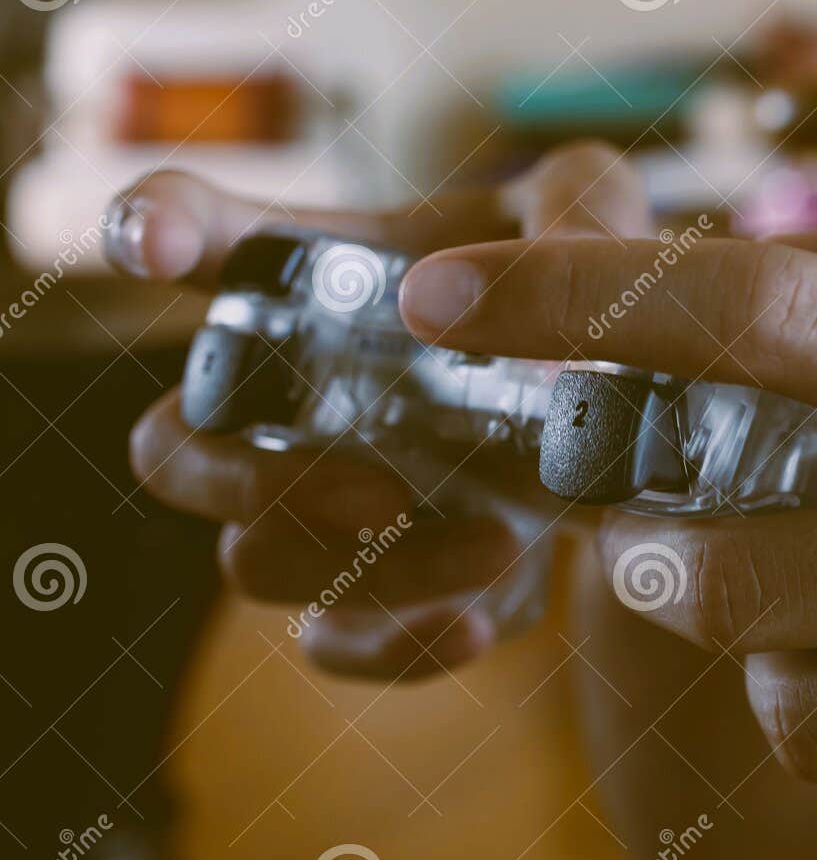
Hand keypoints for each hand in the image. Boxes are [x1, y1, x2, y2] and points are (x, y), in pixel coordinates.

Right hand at [117, 143, 649, 675]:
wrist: (621, 402)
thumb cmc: (572, 284)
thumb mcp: (587, 218)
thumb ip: (577, 213)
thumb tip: (547, 318)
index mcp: (314, 277)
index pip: (192, 234)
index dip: (152, 232)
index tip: (156, 250)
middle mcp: (283, 393)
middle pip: (171, 449)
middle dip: (244, 482)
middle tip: (382, 492)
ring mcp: (316, 500)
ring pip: (254, 561)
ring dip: (368, 568)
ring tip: (501, 542)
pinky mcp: (374, 586)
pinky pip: (333, 644)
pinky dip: (396, 647)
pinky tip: (482, 623)